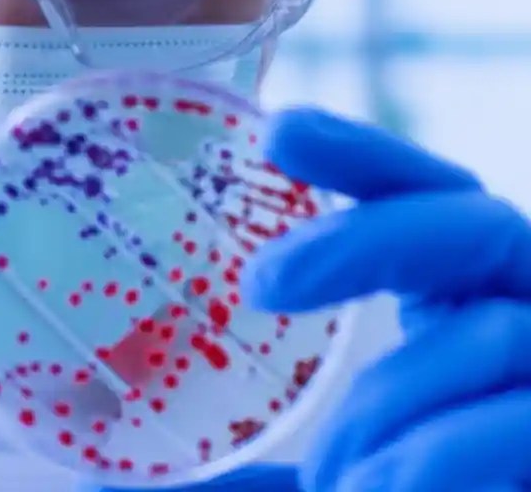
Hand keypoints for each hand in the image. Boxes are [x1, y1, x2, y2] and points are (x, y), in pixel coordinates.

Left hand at [244, 108, 530, 491]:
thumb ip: (243, 478)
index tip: (276, 132)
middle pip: (469, 220)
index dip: (363, 153)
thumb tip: (102, 480)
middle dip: (364, 238)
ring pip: (486, 335)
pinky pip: (515, 422)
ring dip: (389, 408)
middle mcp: (526, 313)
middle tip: (262, 279)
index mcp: (464, 301)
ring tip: (342, 480)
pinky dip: (433, 457)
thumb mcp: (337, 477)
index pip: (425, 195)